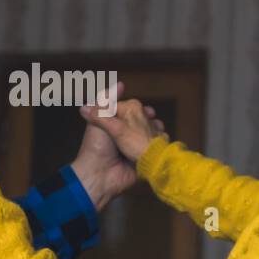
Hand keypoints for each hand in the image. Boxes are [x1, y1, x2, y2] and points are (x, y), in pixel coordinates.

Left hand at [71, 82, 165, 211]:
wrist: (99, 174)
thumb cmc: (96, 145)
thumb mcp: (99, 117)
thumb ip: (107, 100)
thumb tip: (122, 84)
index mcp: (114, 127)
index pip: (132, 115)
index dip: (141, 112)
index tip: (149, 110)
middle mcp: (125, 137)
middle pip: (143, 125)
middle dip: (150, 122)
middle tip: (155, 121)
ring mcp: (134, 150)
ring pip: (150, 137)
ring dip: (156, 133)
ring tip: (159, 131)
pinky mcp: (141, 161)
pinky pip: (153, 151)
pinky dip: (158, 146)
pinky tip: (162, 142)